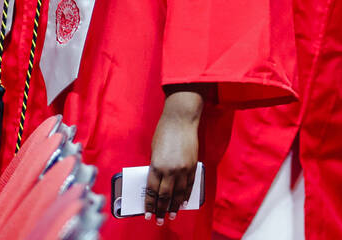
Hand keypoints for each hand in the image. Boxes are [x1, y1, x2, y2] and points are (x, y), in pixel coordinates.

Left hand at [145, 89, 203, 224]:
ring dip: (174, 207)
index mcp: (156, 166)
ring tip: (171, 215)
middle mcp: (170, 170)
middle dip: (161, 210)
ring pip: (178, 194)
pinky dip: (186, 196)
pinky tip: (182, 202)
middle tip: (160, 220)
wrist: (181, 120)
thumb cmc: (164, 133)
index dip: (150, 205)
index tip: (148, 214)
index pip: (152, 191)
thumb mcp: (154, 151)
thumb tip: (156, 184)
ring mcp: (183, 169)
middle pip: (165, 196)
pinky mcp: (193, 167)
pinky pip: (189, 186)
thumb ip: (155, 167)